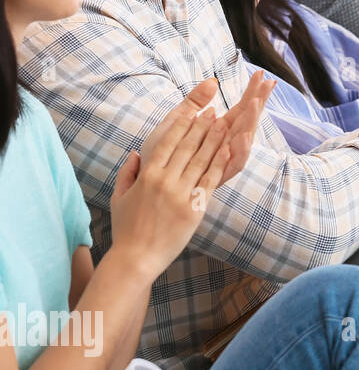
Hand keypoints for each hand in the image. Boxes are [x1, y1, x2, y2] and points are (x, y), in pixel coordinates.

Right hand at [110, 79, 265, 279]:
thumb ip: (128, 173)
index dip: (182, 125)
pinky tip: (228, 149)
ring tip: (224, 123)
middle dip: (201, 127)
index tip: (192, 111)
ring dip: (214, 139)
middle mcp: (165, 181)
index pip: (167, 143)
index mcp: (147, 176)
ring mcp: (182, 195)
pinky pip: (210, 181)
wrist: (136, 258)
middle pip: (187, 147)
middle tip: (213, 110)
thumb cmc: (126, 229)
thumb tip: (136, 153)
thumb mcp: (119, 197)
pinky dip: (220, 163)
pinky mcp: (196, 208)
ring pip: (201, 160)